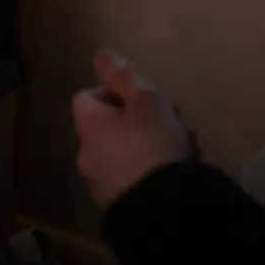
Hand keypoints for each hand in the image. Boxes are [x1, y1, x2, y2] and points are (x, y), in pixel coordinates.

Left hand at [71, 50, 194, 208]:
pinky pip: (129, 180)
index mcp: (88, 125)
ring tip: (179, 151)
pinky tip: (170, 176)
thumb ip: (122, 76)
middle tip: (168, 124)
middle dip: (135, 122)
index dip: (115, 93)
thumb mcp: (146, 100)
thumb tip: (99, 55)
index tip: (143, 100)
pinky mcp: (118, 207)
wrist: (166, 208)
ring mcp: (99, 184)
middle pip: (106, 127)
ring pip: (119, 154)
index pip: (88, 96)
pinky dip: (144, 174)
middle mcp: (85, 154)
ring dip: (142, 149)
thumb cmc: (155, 143)